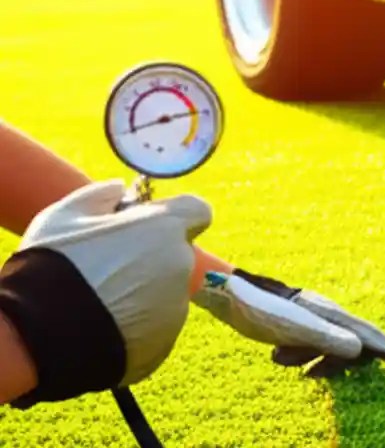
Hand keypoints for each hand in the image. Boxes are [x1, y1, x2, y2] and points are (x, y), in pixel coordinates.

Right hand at [0, 180, 210, 406]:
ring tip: (96, 301)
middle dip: (150, 257)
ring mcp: (175, 307)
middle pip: (176, 254)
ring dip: (142, 294)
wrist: (40, 336)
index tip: (147, 224)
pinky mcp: (165, 343)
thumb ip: (99, 196)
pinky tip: (100, 326)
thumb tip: (118, 188)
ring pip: (165, 293)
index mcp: (163, 228)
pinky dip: (135, 326)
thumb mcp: (65, 216)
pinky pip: (154, 327)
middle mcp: (180, 265)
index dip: (174, 216)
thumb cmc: (52, 266)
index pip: (196, 211)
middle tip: (107, 266)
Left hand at [193, 268, 384, 377]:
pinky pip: (313, 347)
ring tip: (286, 362)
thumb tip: (359, 351)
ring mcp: (313, 320)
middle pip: (353, 344)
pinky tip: (282, 358)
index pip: (368, 336)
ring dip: (314, 362)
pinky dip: (303, 358)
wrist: (229, 294)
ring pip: (331, 347)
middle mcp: (327, 316)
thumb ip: (326, 339)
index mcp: (330, 316)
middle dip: (344, 361)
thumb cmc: (260, 310)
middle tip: (322, 373)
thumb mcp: (293, 329)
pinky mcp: (298, 325)